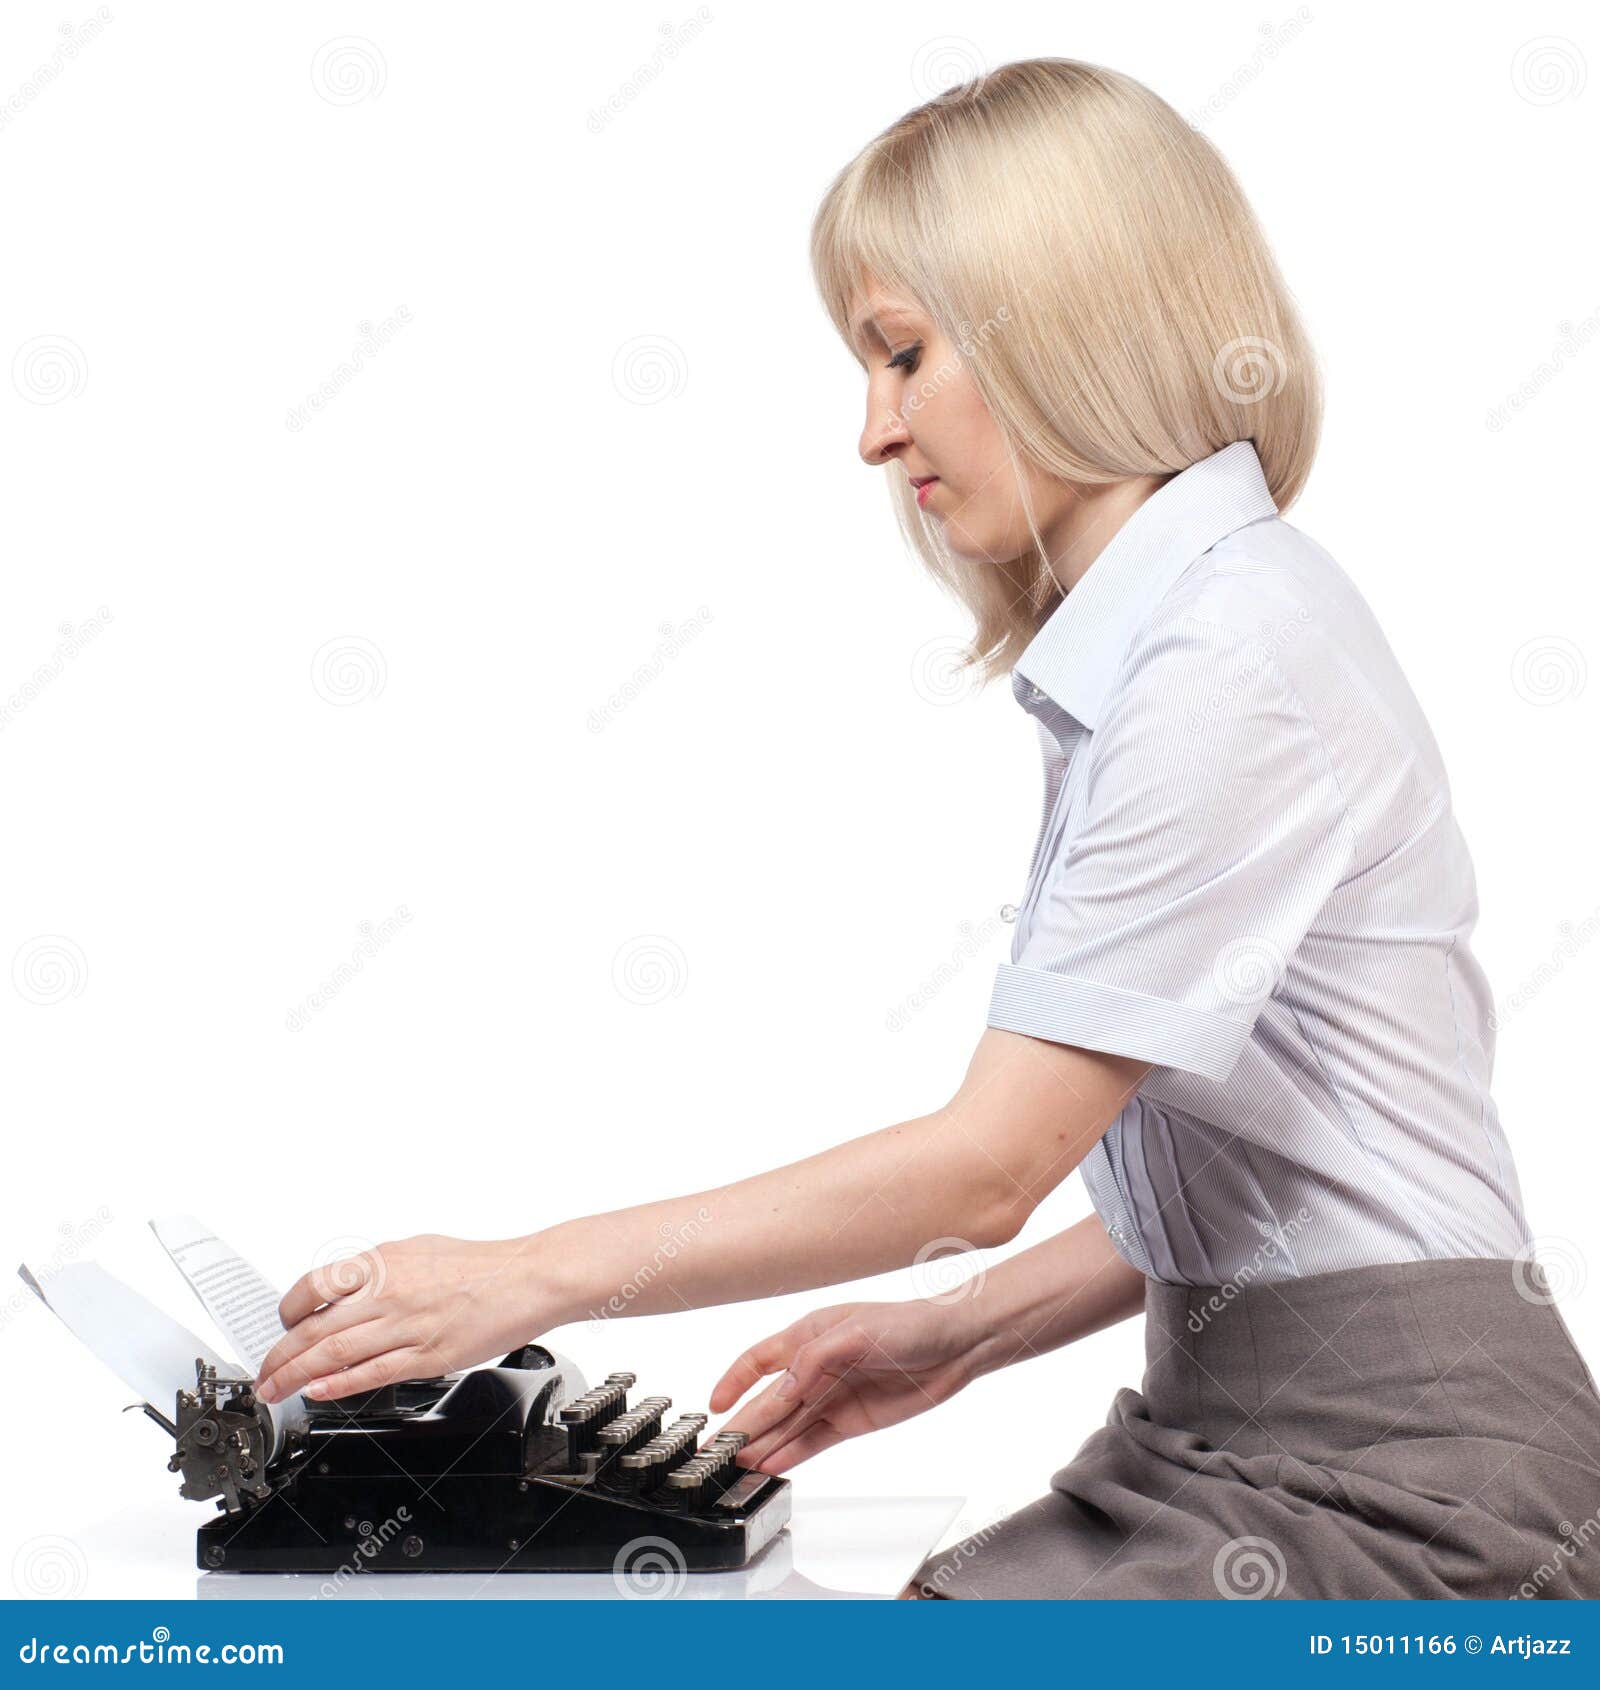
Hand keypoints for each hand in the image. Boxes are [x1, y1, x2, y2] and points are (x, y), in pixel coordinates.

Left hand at [255, 1234, 544, 1403]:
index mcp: (385, 1262)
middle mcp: (389, 1292)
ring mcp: (407, 1326)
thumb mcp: (419, 1250)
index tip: (281, 1329)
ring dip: (297, 1376)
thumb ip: (380, 1271)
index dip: (288, 1313)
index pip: (314, 1288)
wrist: (528, 1278)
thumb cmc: (481, 1264)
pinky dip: (339, 1386)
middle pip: (315, 1328)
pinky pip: (372, 1374)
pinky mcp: (427, 1356)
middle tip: (264, 1375)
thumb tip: (345, 1290)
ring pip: (334, 1355)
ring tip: (278, 1390)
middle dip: (280, 1356)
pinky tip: (320, 1392)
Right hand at [708, 1298, 989, 1474]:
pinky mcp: (851, 1421)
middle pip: (771, 1400)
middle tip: (720, 1451)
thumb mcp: (857, 1332)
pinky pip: (814, 1439)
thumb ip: (814, 1360)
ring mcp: (833, 1396)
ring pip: (789, 1425)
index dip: (734, 1382)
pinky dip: (792, 1454)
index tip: (714, 1408)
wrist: (957, 1345)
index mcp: (809, 1334)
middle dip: (746, 1424)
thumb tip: (782, 1389)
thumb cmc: (910, 1323)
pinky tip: (772, 1466)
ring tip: (738, 1468)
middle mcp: (816, 1367)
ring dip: (764, 1445)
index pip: (759, 1360)